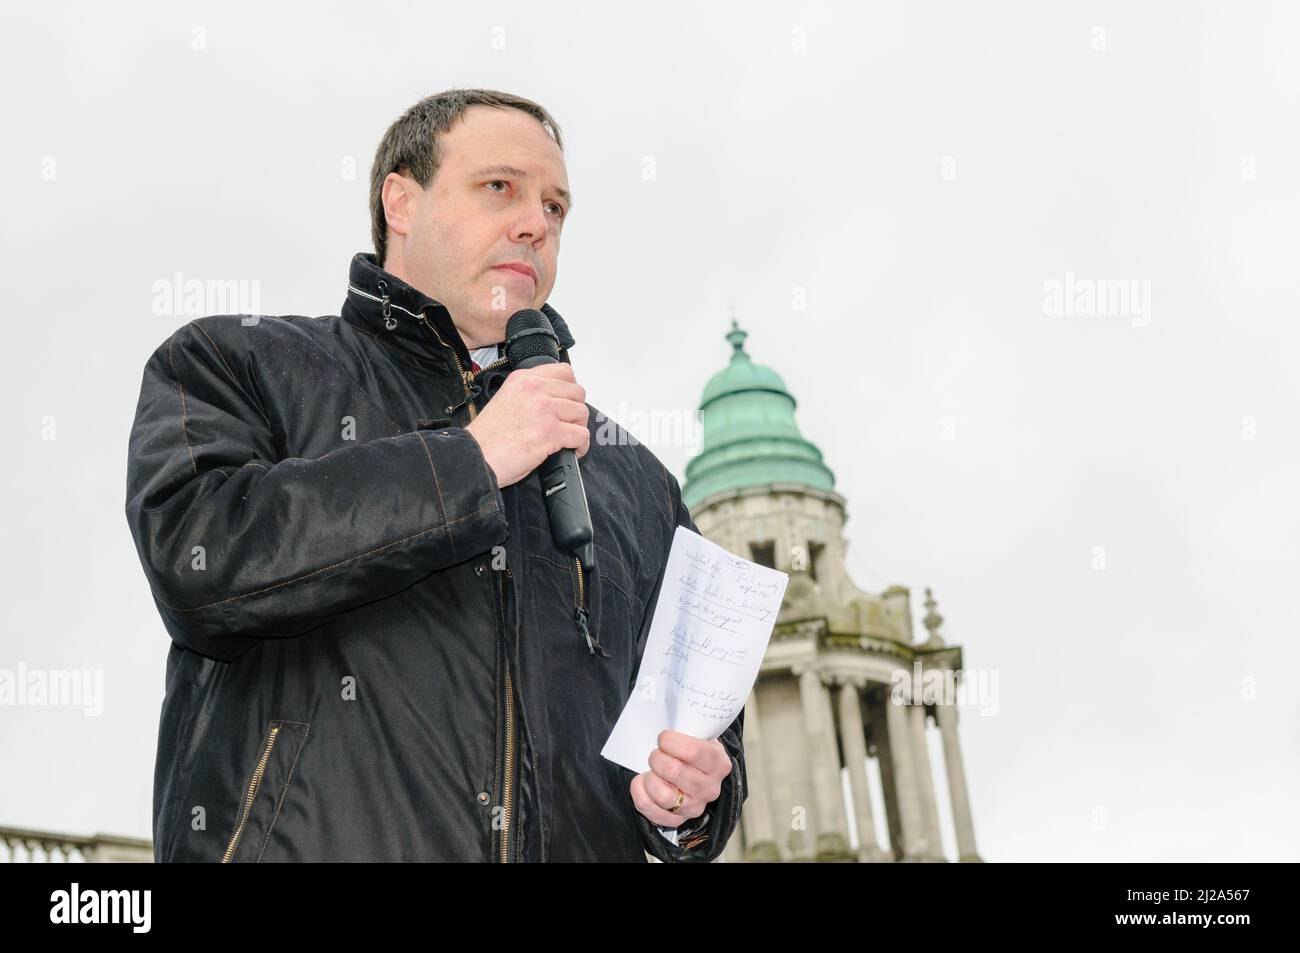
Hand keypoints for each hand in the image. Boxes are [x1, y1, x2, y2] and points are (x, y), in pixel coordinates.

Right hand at [464, 362, 588, 488]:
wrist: (474, 456)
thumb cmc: (486, 437)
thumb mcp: (505, 399)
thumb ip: (528, 395)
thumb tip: (553, 402)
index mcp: (523, 379)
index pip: (563, 371)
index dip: (570, 389)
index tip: (567, 402)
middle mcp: (535, 389)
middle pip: (577, 392)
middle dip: (575, 410)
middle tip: (568, 424)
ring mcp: (544, 409)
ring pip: (581, 412)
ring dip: (578, 428)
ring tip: (569, 439)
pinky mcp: (550, 432)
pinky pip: (581, 435)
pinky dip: (581, 446)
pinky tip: (573, 451)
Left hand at [630, 729, 729, 827]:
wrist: (697, 772)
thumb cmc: (693, 749)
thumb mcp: (698, 734)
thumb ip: (687, 725)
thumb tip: (658, 705)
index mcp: (719, 763)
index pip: (693, 751)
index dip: (670, 741)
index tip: (663, 737)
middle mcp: (710, 788)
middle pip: (673, 771)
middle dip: (656, 757)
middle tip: (656, 753)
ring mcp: (694, 807)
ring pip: (662, 795)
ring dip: (649, 778)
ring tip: (651, 770)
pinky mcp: (677, 820)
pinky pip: (650, 809)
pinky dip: (639, 792)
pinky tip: (643, 781)